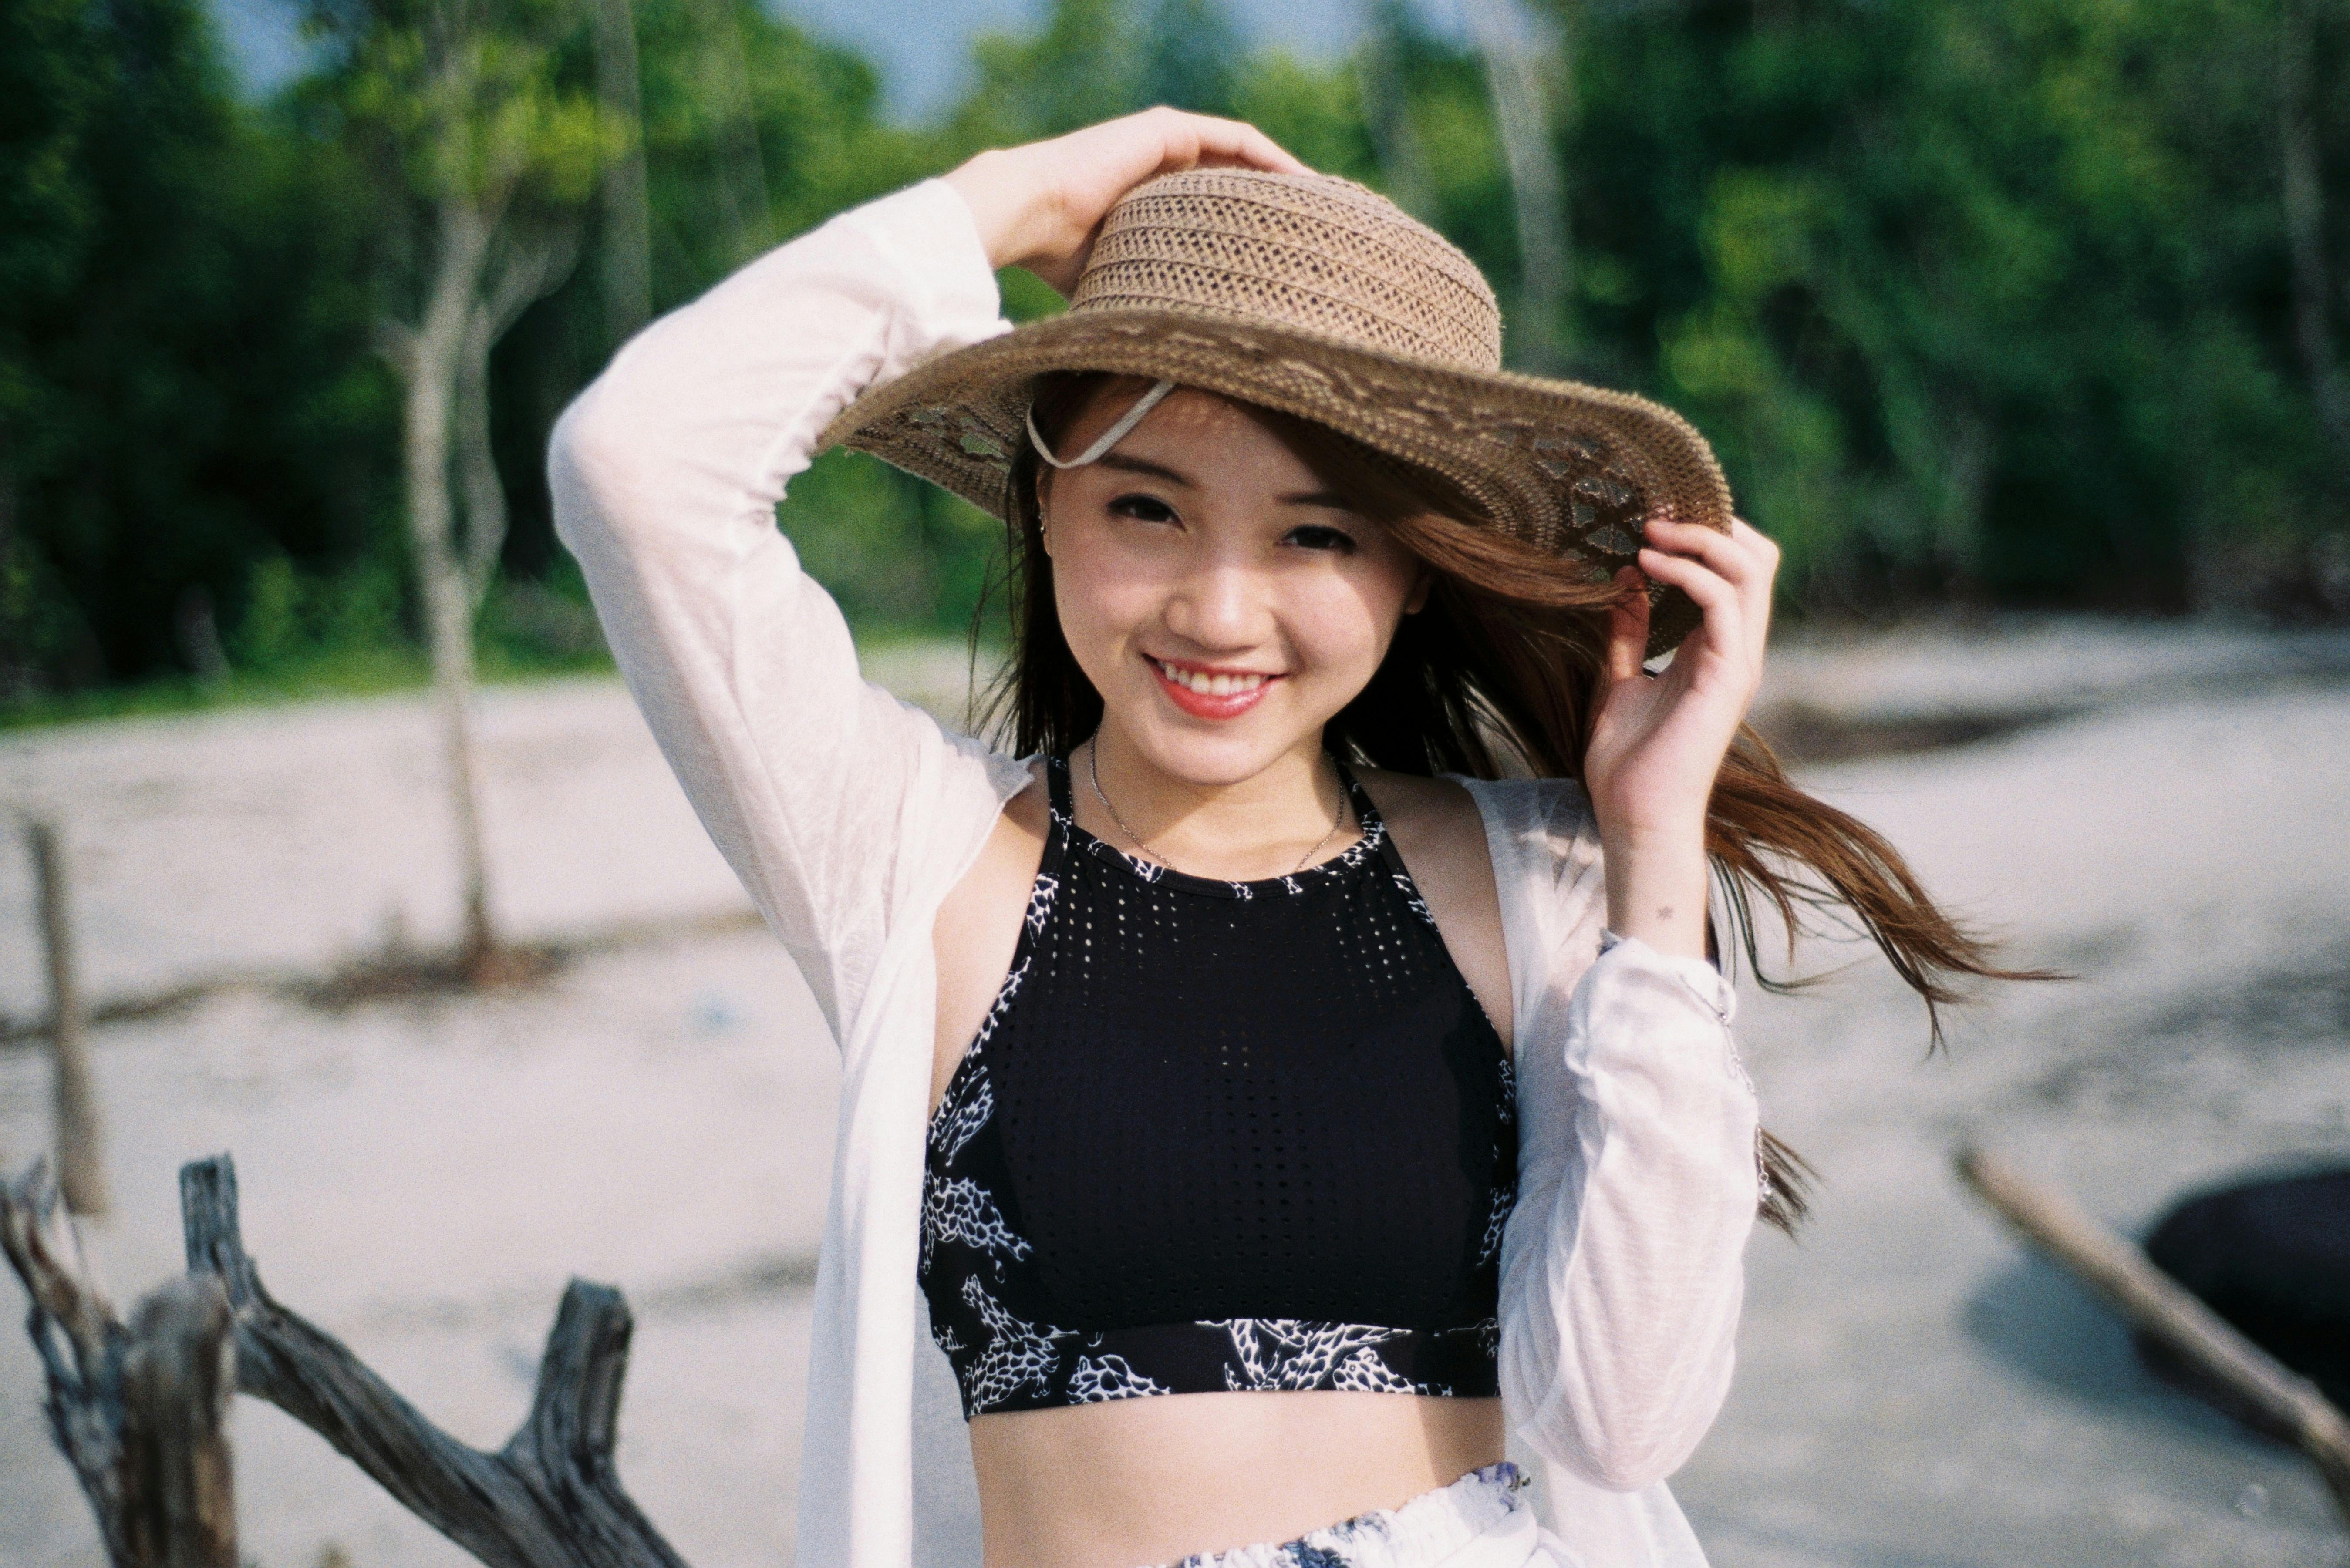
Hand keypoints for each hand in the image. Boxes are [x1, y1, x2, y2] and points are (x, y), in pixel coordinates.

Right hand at [943, 108, 1307, 295]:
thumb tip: (1179, 364)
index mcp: (1154, 204)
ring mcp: (1168, 144)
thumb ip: (1153, 301)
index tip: (1293, 266)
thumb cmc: (1059, 262)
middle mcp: (1165, 168)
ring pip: (1244, 161)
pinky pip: (1237, 141)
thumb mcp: (1120, 284)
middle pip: (1240, 185)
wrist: (1028, 215)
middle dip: (1282, 211)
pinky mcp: (1170, 129)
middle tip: (1324, 241)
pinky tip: (1304, 183)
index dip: (1258, 234)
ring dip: (1287, 183)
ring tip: (1327, 210)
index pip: (1221, 213)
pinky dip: (1272, 159)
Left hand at [1582, 516, 1778, 957]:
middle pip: (1758, 559)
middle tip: (1654, 509)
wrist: (1634, 815)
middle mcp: (1737, 650)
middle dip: (1712, 523)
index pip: (1735, 570)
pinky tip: (1646, 565)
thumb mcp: (1619, 679)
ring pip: (1750, 571)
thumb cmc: (1627, 762)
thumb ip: (1627, 633)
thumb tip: (1623, 583)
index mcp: (1716, 649)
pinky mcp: (1728, 677)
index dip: (1705, 533)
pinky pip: (1725, 604)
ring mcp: (1739, 662)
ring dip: (1700, 539)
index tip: (1651, 515)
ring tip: (1648, 529)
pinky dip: (1689, 573)